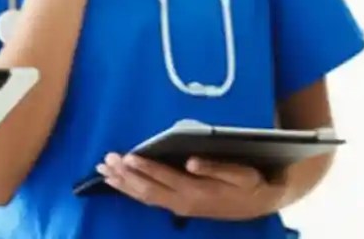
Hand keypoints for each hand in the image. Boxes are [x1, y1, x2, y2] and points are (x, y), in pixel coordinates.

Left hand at [98, 153, 283, 220]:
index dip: (145, 167)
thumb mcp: (240, 174)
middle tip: (106, 160)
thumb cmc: (249, 184)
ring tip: (103, 170)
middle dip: (125, 175)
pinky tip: (119, 182)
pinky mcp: (177, 206)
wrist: (259, 204)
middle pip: (147, 189)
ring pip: (144, 196)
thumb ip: (216, 168)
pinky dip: (130, 190)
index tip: (127, 156)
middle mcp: (183, 202)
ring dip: (123, 183)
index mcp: (197, 191)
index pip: (165, 178)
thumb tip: (191, 162)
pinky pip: (149, 199)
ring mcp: (179, 206)